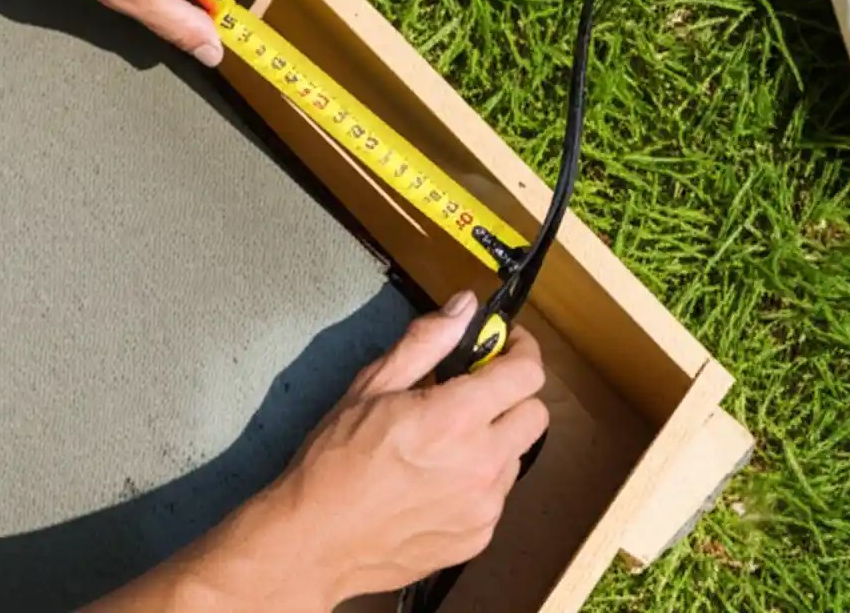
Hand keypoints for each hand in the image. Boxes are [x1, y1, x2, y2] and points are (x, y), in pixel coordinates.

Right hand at [283, 290, 549, 600]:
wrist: (314, 543)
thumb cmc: (334, 460)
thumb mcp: (370, 388)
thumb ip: (425, 342)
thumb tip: (465, 306)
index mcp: (456, 418)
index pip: (527, 373)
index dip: (521, 350)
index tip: (506, 345)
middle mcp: (483, 462)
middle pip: (535, 415)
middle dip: (513, 396)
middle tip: (476, 394)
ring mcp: (484, 506)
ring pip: (517, 457)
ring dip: (496, 441)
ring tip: (448, 445)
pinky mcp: (478, 537)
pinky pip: (496, 497)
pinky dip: (479, 482)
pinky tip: (437, 484)